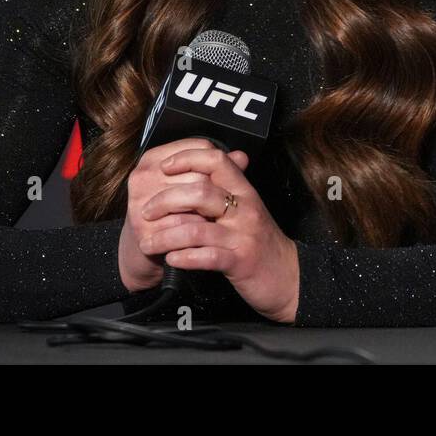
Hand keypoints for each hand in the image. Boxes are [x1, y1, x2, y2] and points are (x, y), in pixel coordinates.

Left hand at [139, 142, 299, 323]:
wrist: (288, 276)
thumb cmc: (262, 242)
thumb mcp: (247, 208)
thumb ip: (227, 185)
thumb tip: (205, 160)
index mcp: (244, 191)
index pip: (216, 160)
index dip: (187, 158)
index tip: (165, 166)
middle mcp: (245, 209)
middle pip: (200, 192)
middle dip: (165, 201)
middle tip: (146, 211)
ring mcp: (242, 236)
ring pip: (196, 229)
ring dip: (165, 236)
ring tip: (148, 242)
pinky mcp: (240, 262)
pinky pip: (207, 257)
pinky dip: (184, 257)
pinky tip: (171, 258)